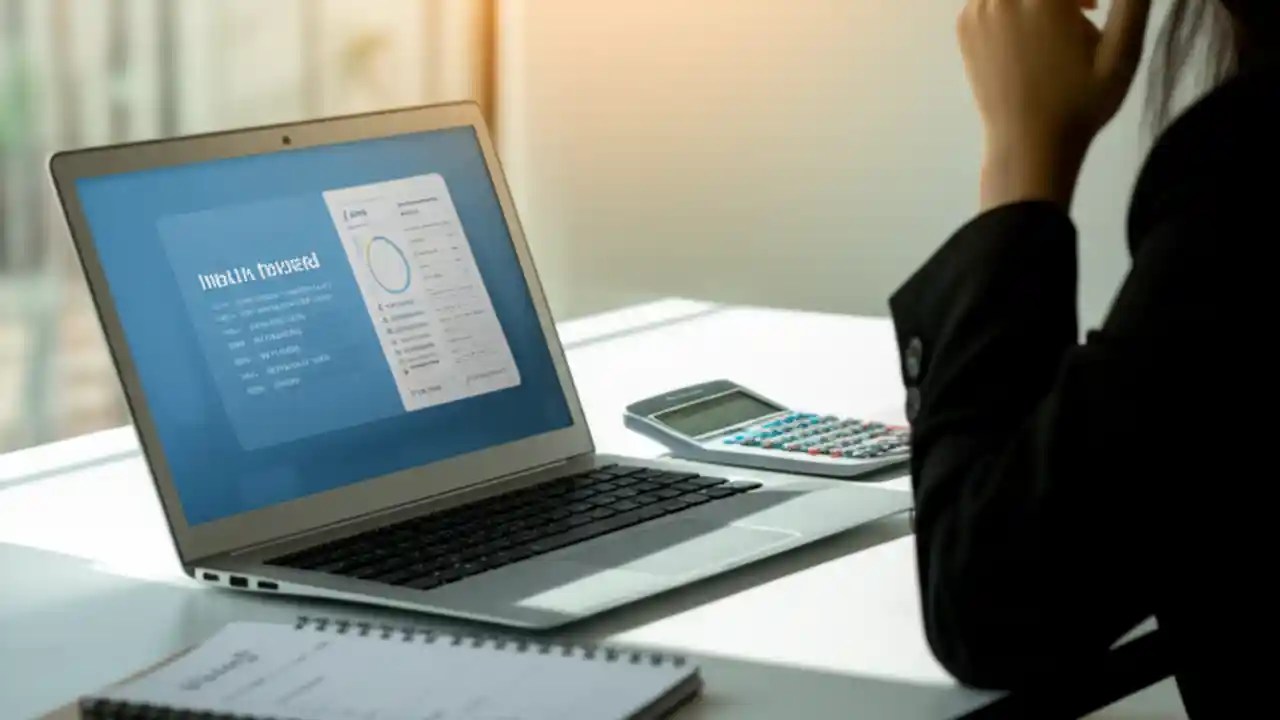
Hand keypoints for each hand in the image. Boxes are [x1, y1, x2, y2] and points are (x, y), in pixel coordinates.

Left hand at [957, 0, 1151, 210]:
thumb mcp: (1122, 51)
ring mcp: (978, 11)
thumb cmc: (1083, 104)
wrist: (1029, 145)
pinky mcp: (965, 26)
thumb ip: (1132, 3)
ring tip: (1065, 18)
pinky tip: (1035, 28)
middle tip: (1087, 9)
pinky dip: (1014, 0)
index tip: (1096, 8)